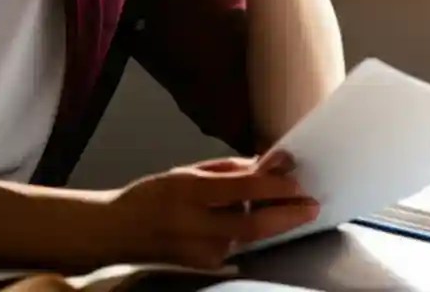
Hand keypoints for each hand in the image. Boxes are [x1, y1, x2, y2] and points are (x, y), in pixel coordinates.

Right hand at [101, 151, 318, 268]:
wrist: (117, 232)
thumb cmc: (152, 195)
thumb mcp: (187, 171)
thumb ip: (230, 170)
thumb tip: (268, 164)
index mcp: (190, 191)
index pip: (243, 188)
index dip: (274, 184)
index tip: (296, 178)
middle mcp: (196, 224)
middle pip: (254, 223)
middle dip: (289, 214)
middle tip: (313, 204)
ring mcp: (200, 250)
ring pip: (251, 236)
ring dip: (277, 222)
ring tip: (297, 208)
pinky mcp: (204, 265)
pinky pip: (239, 245)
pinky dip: (256, 231)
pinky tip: (267, 219)